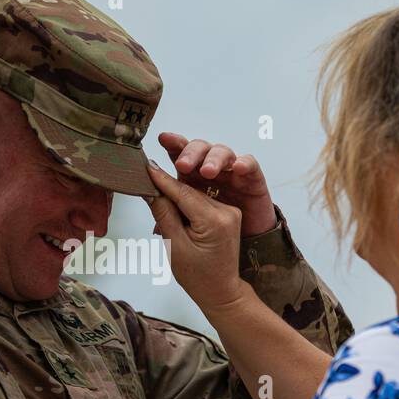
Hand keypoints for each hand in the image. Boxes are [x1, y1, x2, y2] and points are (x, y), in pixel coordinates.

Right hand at [145, 162, 251, 314]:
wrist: (221, 291)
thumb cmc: (198, 276)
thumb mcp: (175, 246)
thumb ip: (164, 214)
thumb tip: (151, 189)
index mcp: (215, 220)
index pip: (183, 193)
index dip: (162, 180)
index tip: (145, 167)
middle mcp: (227, 211)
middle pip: (189, 192)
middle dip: (166, 189)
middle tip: (143, 180)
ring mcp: (230, 211)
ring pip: (194, 196)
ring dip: (175, 198)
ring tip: (154, 200)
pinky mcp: (228, 213)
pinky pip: (201, 202)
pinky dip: (186, 205)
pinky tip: (172, 210)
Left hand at [157, 132, 277, 236]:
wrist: (234, 260)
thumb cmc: (205, 246)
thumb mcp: (181, 231)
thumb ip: (166, 208)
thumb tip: (147, 189)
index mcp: (189, 179)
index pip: (179, 156)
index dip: (172, 145)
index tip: (162, 138)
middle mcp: (209, 172)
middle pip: (200, 149)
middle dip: (191, 153)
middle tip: (183, 165)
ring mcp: (231, 174)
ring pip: (223, 153)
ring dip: (214, 159)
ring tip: (207, 172)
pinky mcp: (252, 180)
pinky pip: (251, 165)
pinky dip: (244, 163)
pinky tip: (237, 168)